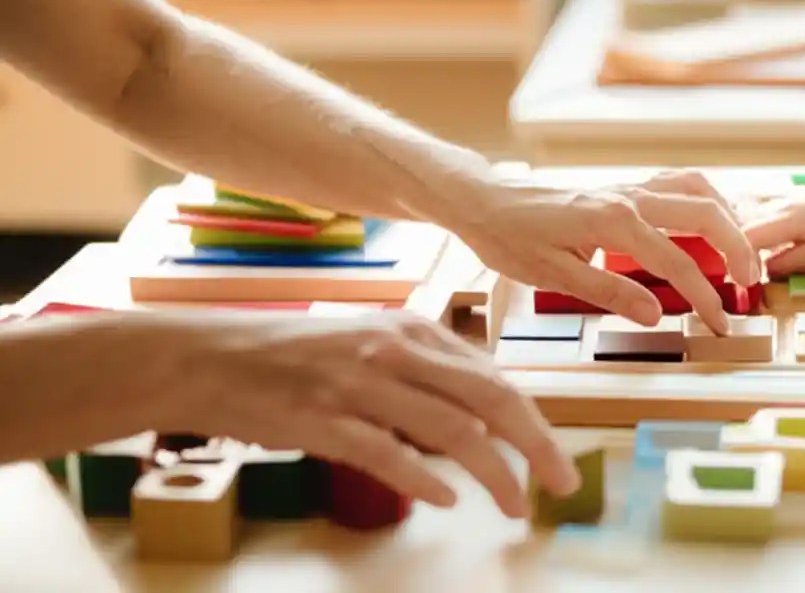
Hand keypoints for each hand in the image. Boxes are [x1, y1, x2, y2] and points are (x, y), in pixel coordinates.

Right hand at [148, 309, 577, 517]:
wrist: (210, 357)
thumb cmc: (296, 355)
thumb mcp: (371, 343)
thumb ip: (426, 372)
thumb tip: (482, 414)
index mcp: (413, 330)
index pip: (495, 378)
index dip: (534, 422)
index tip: (554, 458)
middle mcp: (395, 349)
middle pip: (492, 401)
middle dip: (537, 446)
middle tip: (562, 485)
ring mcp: (360, 383)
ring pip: (453, 431)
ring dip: (494, 474)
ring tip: (514, 507)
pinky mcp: (324, 419)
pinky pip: (390, 454)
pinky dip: (426, 481)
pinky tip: (448, 501)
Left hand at [461, 170, 759, 333]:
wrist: (486, 202)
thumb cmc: (511, 238)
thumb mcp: (552, 275)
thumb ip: (609, 292)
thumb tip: (656, 315)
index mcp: (613, 222)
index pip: (677, 262)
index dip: (704, 297)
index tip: (720, 325)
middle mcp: (629, 197)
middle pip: (705, 214)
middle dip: (737, 248)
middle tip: (749, 285)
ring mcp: (629, 188)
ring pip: (698, 190)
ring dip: (728, 219)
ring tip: (741, 254)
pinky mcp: (626, 188)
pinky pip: (680, 185)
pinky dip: (708, 203)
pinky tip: (713, 226)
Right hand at [743, 183, 804, 276]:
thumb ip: (790, 263)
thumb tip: (765, 271)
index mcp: (780, 222)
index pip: (746, 237)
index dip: (743, 257)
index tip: (752, 274)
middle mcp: (774, 209)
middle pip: (746, 229)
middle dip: (747, 250)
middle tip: (758, 270)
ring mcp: (778, 202)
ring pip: (755, 223)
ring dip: (757, 242)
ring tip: (770, 258)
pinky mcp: (784, 201)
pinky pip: (765, 218)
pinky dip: (766, 233)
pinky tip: (781, 243)